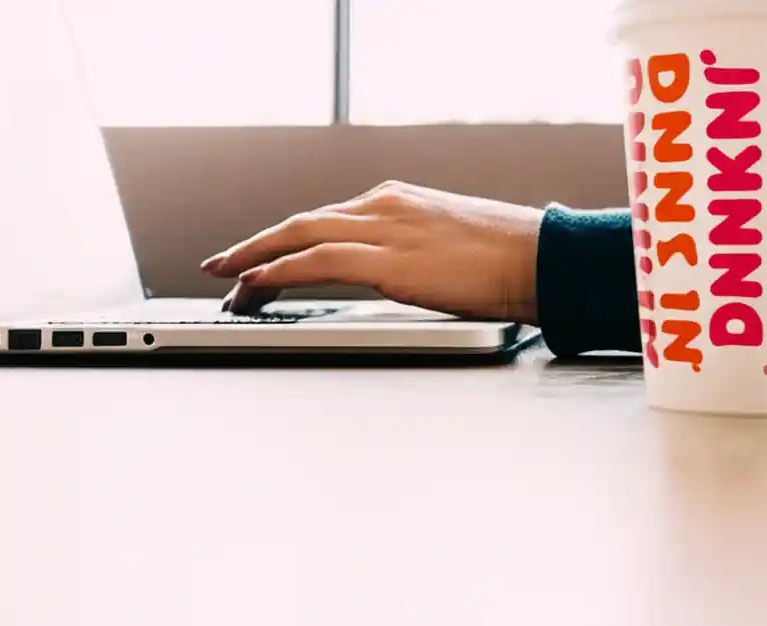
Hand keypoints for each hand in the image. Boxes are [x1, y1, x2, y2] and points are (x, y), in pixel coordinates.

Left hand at [200, 182, 542, 323]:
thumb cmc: (512, 257)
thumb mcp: (454, 244)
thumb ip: (418, 252)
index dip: (286, 238)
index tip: (262, 254)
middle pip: (302, 222)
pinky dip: (280, 271)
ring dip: (256, 260)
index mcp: (400, 200)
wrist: (543, 258)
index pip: (327, 217)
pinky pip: (317, 261)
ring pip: (299, 237)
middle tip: (223, 264)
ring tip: (228, 283)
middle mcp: (385, 206)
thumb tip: (403, 274)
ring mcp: (385, 230)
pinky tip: (259, 284)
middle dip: (256, 244)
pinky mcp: (389, 261)